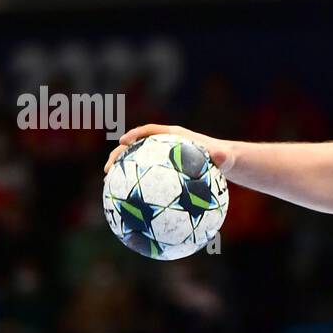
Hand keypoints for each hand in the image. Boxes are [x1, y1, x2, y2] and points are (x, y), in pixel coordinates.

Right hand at [103, 124, 236, 175]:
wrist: (224, 163)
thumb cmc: (224, 158)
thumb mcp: (224, 156)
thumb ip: (221, 155)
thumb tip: (220, 156)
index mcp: (175, 136)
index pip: (151, 131)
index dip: (136, 134)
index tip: (123, 141)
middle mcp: (164, 145)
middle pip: (135, 147)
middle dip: (119, 155)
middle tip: (108, 168)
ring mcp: (161, 158)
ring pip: (136, 162)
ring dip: (121, 171)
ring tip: (109, 184)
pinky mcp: (163, 171)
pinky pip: (146, 177)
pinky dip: (136, 185)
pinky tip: (128, 201)